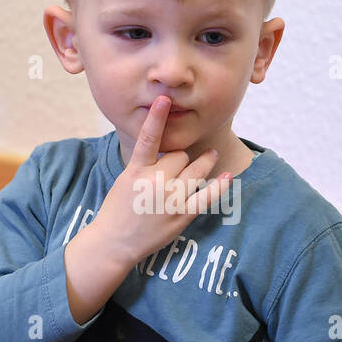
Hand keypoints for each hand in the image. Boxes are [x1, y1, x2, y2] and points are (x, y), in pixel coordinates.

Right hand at [92, 95, 232, 265]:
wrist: (114, 242)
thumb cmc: (118, 209)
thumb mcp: (125, 179)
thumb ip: (145, 164)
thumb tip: (170, 150)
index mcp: (136, 170)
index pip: (148, 139)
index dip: (156, 117)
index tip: (164, 99)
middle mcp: (154, 182)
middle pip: (179, 155)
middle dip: (178, 159)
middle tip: (172, 170)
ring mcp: (170, 199)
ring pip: (195, 169)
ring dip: (203, 162)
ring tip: (210, 156)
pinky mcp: (181, 215)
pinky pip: (206, 197)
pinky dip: (219, 186)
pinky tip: (228, 176)